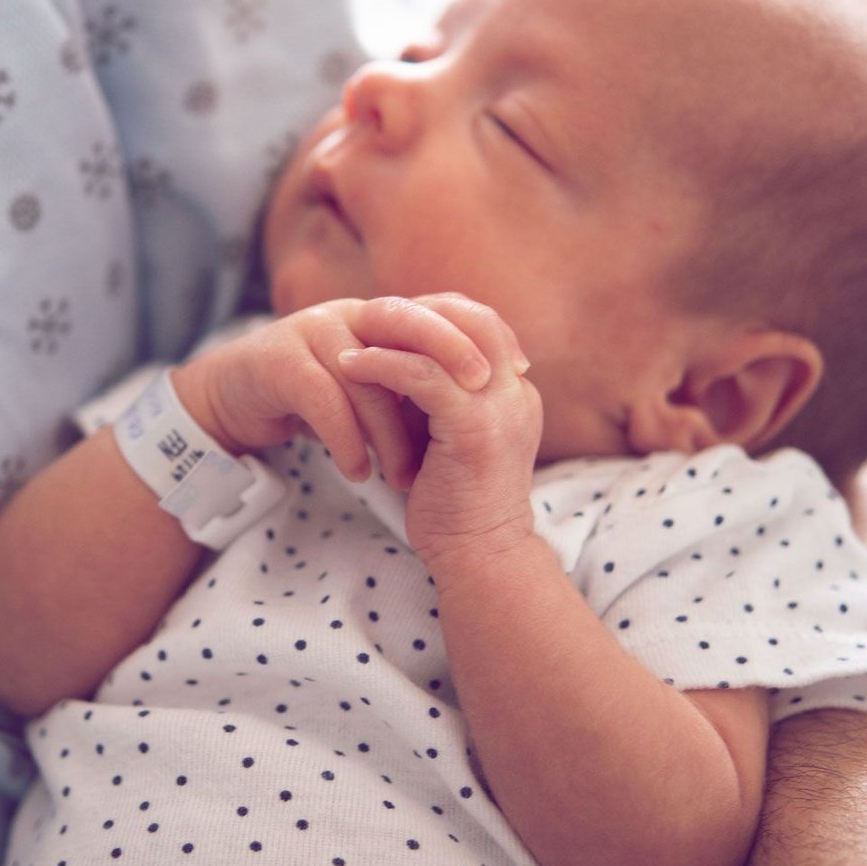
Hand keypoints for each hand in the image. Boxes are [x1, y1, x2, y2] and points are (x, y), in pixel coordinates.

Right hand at [169, 297, 497, 488]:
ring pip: (367, 376)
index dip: (481, 334)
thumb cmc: (314, 399)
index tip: (517, 372)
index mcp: (381, 318)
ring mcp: (312, 333)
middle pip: (410, 324)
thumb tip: (490, 396)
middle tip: (475, 402)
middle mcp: (351, 315)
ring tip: (405, 478)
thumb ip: (420, 383)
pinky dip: (345, 440)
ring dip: (389, 434)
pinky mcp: (279, 362)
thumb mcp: (374, 388)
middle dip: (449, 359)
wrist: (234, 402)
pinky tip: (359, 472)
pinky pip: (323, 400)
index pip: (443, 309)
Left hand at [334, 294, 542, 570]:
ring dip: (392, 330)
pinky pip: (422, 376)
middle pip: (471, 315)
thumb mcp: (448, 435)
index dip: (434, 312)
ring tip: (351, 334)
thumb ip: (435, 396)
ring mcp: (501, 407)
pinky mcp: (474, 428)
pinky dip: (381, 364)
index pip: (480, 322)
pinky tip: (349, 366)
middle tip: (366, 314)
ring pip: (445, 338)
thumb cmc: (454, 503)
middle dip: (415, 309)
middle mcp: (517, 391)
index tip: (389, 319)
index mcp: (515, 390)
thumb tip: (392, 360)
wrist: (478, 556)